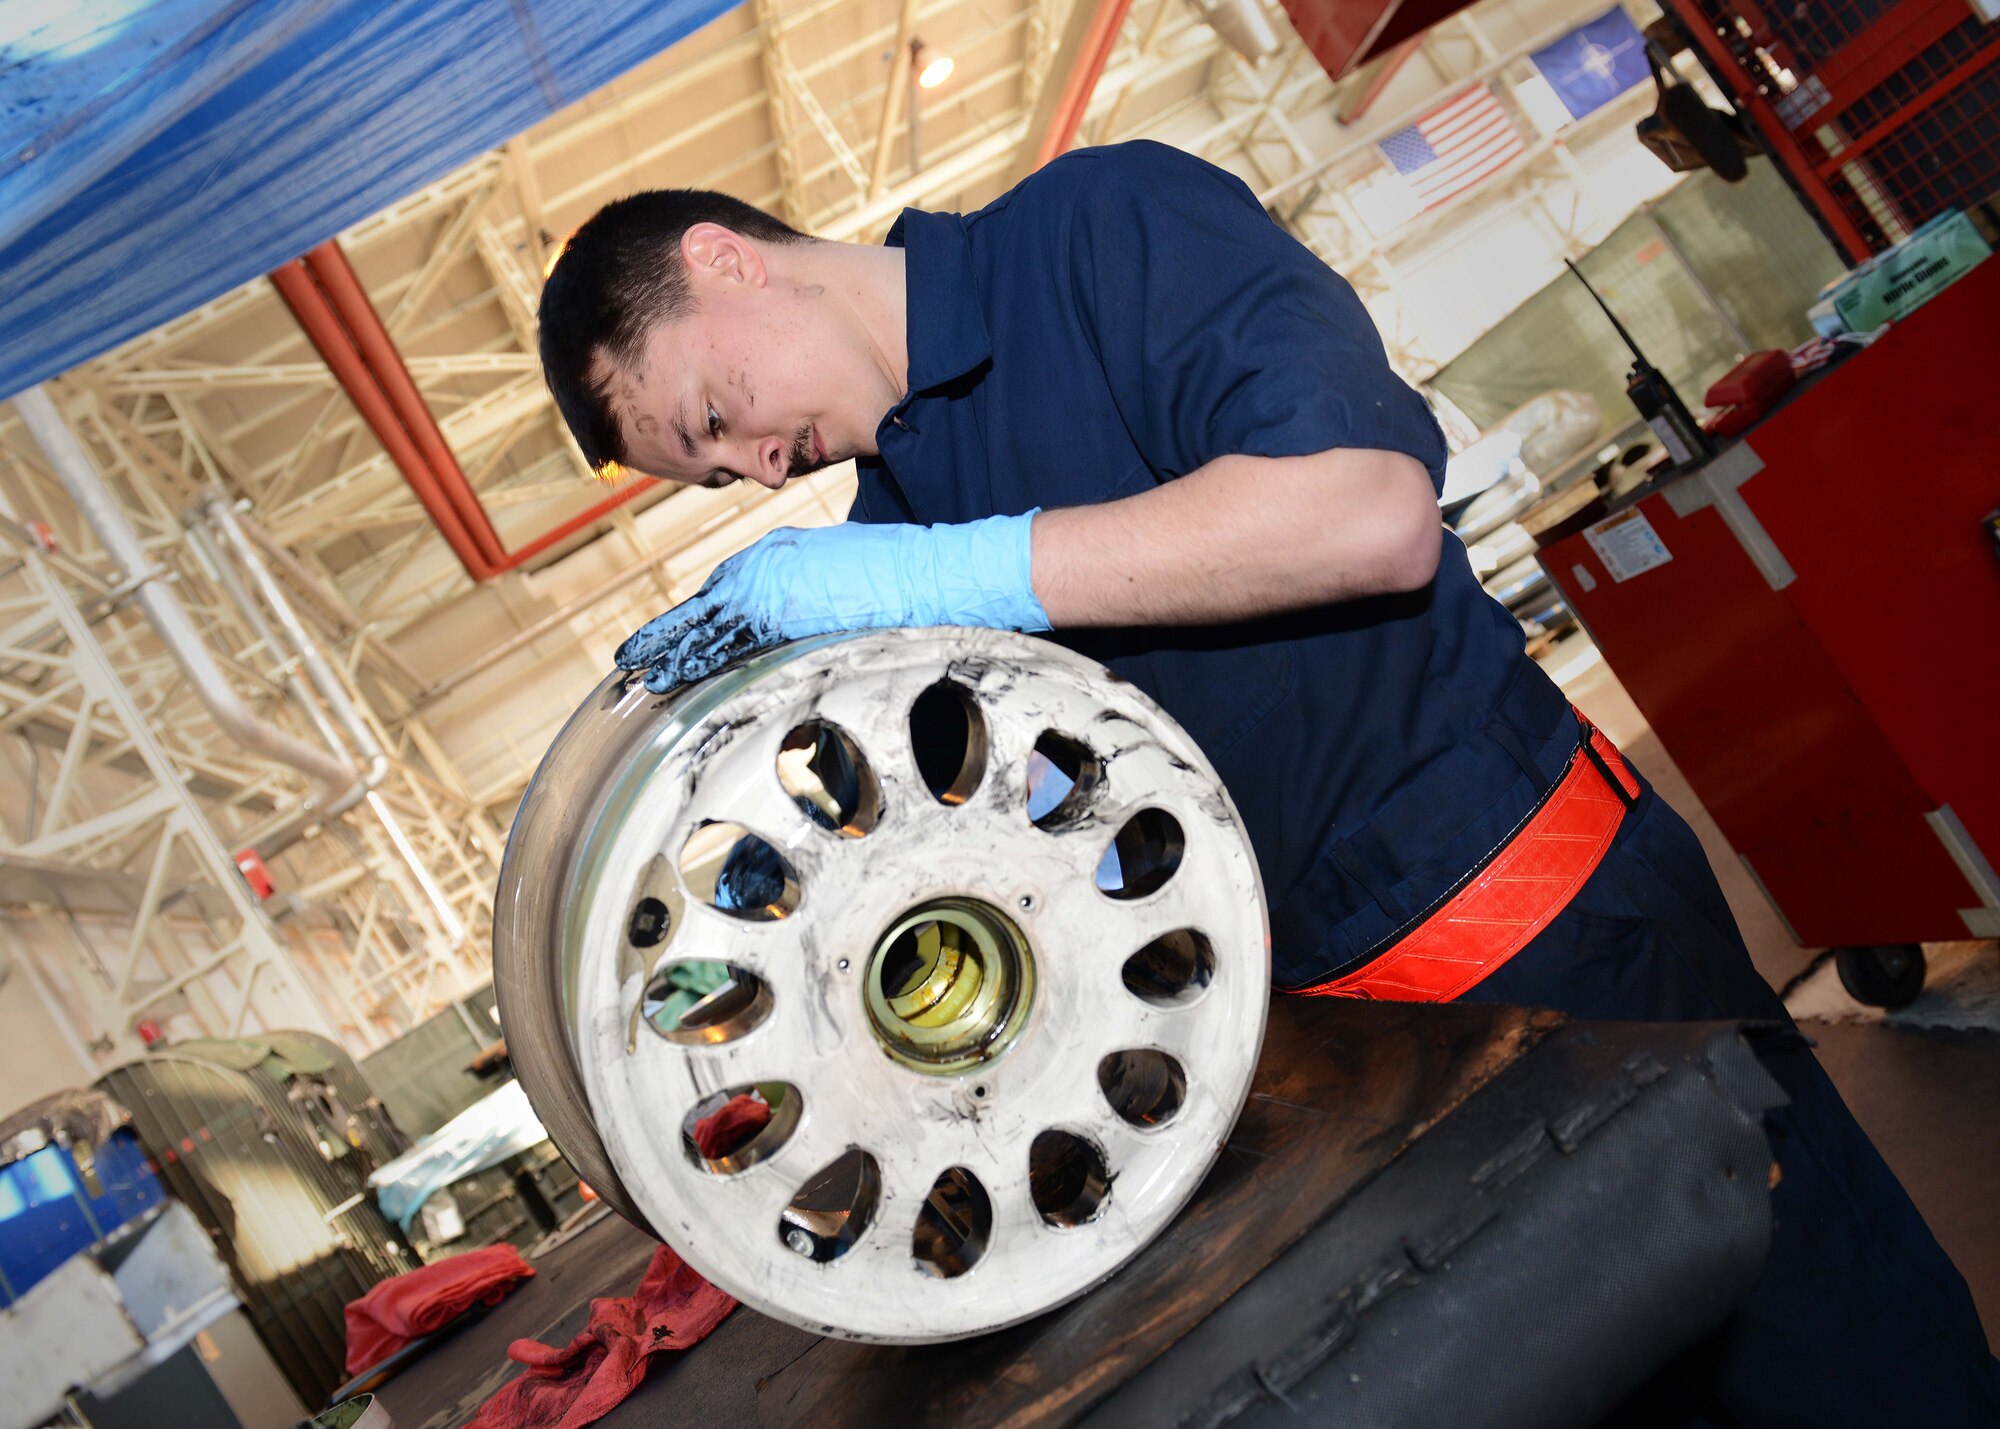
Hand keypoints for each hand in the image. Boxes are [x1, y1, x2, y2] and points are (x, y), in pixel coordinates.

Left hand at [615, 512, 1049, 691]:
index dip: (696, 624)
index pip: (727, 595)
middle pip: (706, 607)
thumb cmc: (905, 580)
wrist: (932, 575)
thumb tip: (809, 621)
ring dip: (667, 650)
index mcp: (781, 557)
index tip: (671, 643)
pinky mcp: (779, 608)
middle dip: (668, 635)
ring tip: (634, 673)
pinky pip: (723, 638)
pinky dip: (689, 656)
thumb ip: (815, 596)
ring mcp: (771, 584)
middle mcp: (767, 565)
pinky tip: (664, 673)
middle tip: (631, 660)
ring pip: (704, 623)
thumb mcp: (848, 581)